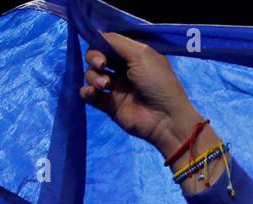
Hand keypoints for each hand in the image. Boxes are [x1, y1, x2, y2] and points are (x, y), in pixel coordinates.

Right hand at [79, 32, 201, 156]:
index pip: (108, 43)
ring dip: (93, 76)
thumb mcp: (141, 54)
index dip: (100, 43)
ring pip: (91, 74)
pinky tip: (93, 92)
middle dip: (94, 57)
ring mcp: (116, 88)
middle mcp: (124, 70)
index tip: (100, 47)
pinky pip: (88, 94)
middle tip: (102, 65)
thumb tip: (95, 34)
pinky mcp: (109, 105)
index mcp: (134, 56)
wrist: (166, 119)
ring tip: (106, 85)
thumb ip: (116, 41)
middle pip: (96, 57)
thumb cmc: (157, 82)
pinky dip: (86, 91)